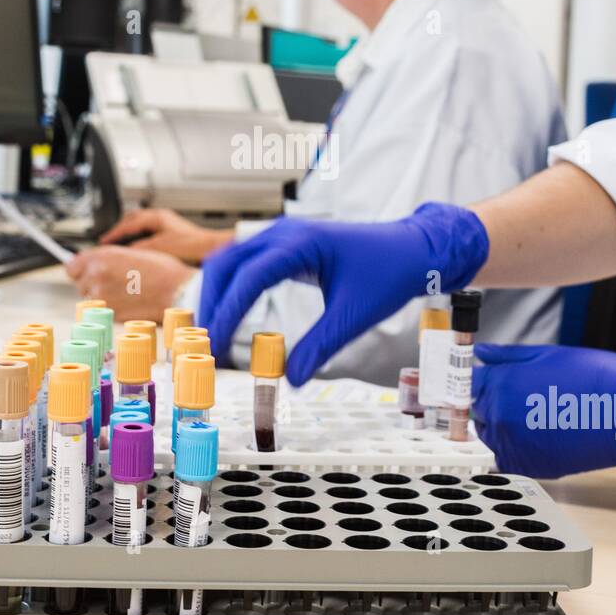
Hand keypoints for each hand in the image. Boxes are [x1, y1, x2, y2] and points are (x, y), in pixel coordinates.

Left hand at [65, 246, 192, 322]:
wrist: (176, 291)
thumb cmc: (162, 270)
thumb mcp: (130, 252)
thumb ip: (106, 257)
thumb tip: (92, 262)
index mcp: (100, 258)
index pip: (71, 267)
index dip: (80, 269)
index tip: (84, 271)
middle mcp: (97, 277)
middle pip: (80, 284)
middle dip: (93, 283)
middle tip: (114, 281)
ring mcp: (102, 298)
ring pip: (90, 300)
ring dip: (102, 297)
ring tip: (124, 291)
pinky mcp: (111, 314)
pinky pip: (104, 311)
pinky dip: (112, 308)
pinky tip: (129, 301)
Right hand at [98, 207, 232, 262]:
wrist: (211, 249)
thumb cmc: (191, 245)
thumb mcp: (159, 246)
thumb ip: (140, 247)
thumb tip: (126, 250)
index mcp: (156, 217)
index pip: (128, 223)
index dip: (114, 233)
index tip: (103, 241)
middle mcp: (161, 218)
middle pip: (133, 221)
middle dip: (120, 230)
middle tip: (108, 240)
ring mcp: (167, 225)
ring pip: (141, 227)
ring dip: (130, 235)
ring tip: (120, 245)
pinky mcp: (171, 235)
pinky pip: (149, 234)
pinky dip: (139, 241)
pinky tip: (138, 251)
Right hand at [199, 203, 488, 384]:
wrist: (413, 249)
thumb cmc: (389, 274)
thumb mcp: (354, 316)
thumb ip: (319, 347)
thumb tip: (288, 380)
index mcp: (301, 243)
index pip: (249, 276)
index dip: (228, 310)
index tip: (214, 342)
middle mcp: (284, 233)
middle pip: (226, 264)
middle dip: (211, 303)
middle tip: (202, 345)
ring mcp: (282, 236)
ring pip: (230, 262)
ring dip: (217, 295)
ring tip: (210, 335)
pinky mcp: (285, 246)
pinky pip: (246, 264)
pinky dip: (231, 288)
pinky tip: (230, 316)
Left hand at [471, 343, 615, 480]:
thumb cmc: (594, 377)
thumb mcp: (545, 354)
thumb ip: (507, 356)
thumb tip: (482, 352)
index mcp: (501, 385)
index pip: (468, 385)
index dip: (478, 380)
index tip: (486, 379)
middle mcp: (501, 418)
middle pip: (477, 411)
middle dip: (489, 402)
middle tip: (518, 395)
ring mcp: (515, 446)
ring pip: (491, 437)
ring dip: (501, 426)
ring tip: (532, 413)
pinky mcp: (532, 467)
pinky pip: (508, 459)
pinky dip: (515, 449)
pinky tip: (537, 435)